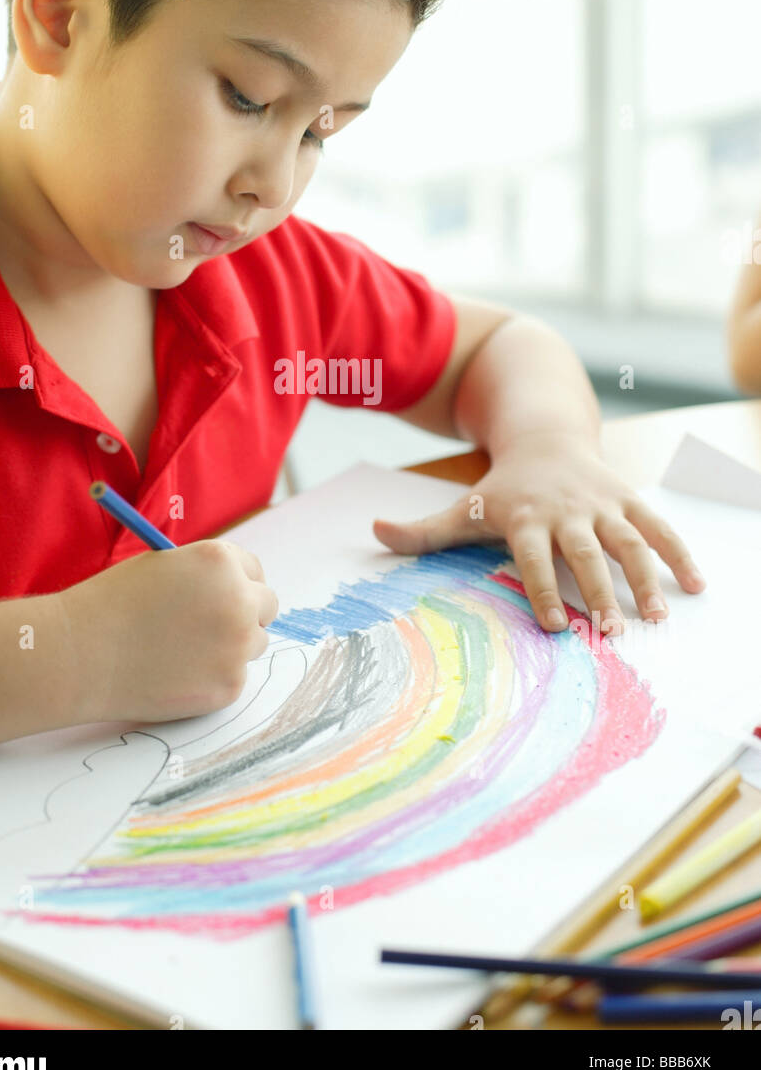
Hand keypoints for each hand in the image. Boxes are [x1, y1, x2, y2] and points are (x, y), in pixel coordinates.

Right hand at [62, 539, 278, 721]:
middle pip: (266, 607)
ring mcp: (238, 646)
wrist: (81, 655)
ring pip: (252, 644)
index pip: (254, 570)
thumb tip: (236, 587)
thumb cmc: (112, 605)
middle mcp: (238, 600)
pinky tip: (174, 674)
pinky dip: (211, 678)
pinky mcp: (229, 686)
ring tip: (181, 651)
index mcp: (220, 562)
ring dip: (230, 647)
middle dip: (245, 613)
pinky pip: (233, 678)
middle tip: (212, 627)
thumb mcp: (162, 567)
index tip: (223, 595)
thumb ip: (204, 575)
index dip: (236, 583)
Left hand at [372, 432, 705, 634]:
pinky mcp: (629, 500)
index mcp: (526, 518)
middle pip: (586, 554)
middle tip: (614, 633)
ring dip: (646, 579)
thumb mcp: (464, 505)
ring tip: (658, 617)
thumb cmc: (504, 488)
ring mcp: (602, 504)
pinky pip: (658, 527)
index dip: (543, 590)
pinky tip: (696, 585)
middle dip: (600, 592)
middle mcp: (567, 511)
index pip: (534, 558)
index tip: (556, 626)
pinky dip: (679, 554)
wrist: (546, 436)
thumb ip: (423, 531)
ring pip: (628, 541)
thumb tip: (373, 531)